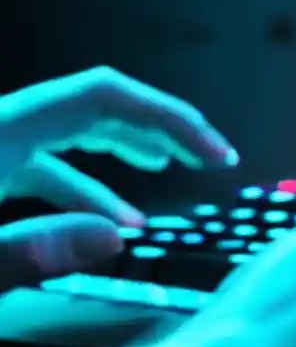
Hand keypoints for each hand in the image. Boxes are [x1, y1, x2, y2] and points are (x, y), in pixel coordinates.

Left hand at [0, 67, 236, 291]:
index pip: (102, 96)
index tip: (215, 157)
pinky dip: (86, 190)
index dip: (169, 117)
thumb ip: (27, 250)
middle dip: (161, 129)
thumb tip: (114, 237)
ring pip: (70, 135)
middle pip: (95, 107)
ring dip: (128, 152)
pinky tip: (115, 223)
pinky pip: (43, 168)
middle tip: (210, 159)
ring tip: (172, 170)